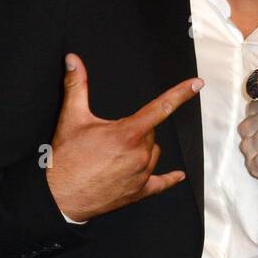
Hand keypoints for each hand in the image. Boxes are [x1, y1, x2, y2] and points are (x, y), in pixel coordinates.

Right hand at [45, 53, 202, 221]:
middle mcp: (139, 155)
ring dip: (142, 149)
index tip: (197, 83)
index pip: (161, 107)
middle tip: (111, 136)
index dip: (181, 93)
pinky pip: (161, 183)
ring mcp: (141, 175)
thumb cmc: (65, 158)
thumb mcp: (71, 118)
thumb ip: (75, 85)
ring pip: (153, 153)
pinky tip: (179, 176)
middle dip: (136, 129)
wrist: (59, 197)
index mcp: (128, 134)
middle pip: (150, 133)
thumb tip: (72, 60)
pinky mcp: (139, 192)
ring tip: (116, 154)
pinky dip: (169, 179)